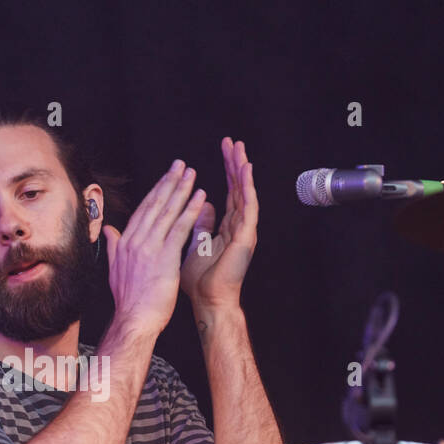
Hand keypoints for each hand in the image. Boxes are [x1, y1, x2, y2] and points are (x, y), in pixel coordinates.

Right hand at [103, 159, 206, 336]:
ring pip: (168, 212)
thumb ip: (114, 247)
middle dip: (169, 182)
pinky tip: (200, 197)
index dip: (156, 191)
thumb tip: (109, 231)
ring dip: (181, 190)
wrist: (134, 320)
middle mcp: (136, 241)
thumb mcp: (115, 270)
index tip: (166, 177)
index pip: (143, 211)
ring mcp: (150, 248)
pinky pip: (180, 229)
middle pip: (155, 205)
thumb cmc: (129, 300)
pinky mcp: (165, 257)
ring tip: (192, 174)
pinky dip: (190, 210)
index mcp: (126, 243)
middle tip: (181, 165)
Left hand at [181, 137, 257, 315]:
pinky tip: (245, 172)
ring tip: (240, 149)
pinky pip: (248, 208)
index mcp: (227, 228)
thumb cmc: (201, 281)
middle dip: (235, 164)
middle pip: (238, 189)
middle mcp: (238, 227)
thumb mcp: (195, 245)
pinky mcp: (245, 238)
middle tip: (233, 142)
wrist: (208, 301)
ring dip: (242, 171)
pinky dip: (247, 189)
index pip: (229, 193)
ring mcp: (244, 232)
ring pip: (245, 194)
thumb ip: (200, 225)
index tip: (223, 150)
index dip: (227, 171)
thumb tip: (202, 206)